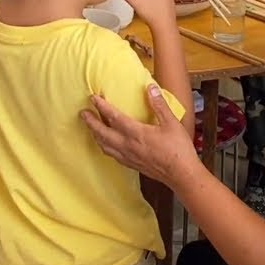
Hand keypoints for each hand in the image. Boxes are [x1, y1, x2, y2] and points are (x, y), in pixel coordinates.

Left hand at [81, 85, 199, 185]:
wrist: (181, 175)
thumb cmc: (178, 149)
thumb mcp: (171, 123)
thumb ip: (159, 105)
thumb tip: (150, 88)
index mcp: (137, 133)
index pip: (114, 118)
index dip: (102, 107)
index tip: (93, 98)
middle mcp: (128, 146)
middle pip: (103, 133)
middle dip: (91, 122)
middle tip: (82, 113)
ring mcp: (128, 157)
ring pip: (105, 146)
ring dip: (95, 135)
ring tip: (91, 127)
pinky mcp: (131, 165)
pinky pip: (112, 155)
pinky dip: (104, 146)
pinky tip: (106, 144)